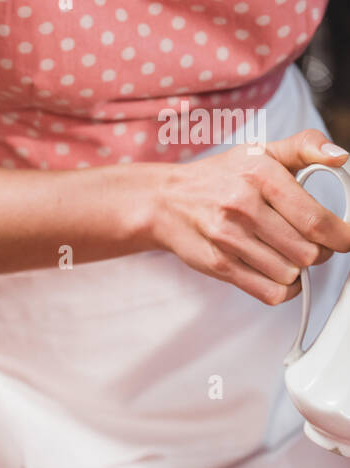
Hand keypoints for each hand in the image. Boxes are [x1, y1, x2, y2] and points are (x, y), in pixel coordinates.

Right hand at [150, 130, 349, 304]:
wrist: (166, 202)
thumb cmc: (217, 178)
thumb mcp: (260, 150)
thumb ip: (304, 147)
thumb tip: (341, 156)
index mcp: (261, 175)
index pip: (314, 218)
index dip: (340, 235)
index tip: (347, 239)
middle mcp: (244, 207)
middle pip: (306, 251)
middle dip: (320, 253)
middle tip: (315, 246)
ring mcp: (230, 239)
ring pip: (289, 273)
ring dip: (299, 270)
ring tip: (291, 256)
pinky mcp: (220, 266)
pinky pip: (268, 292)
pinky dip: (284, 290)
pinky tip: (282, 277)